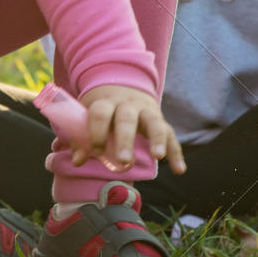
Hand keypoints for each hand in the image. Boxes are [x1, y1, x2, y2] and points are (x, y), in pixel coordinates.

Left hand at [72, 84, 186, 173]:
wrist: (123, 86)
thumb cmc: (102, 110)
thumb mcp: (88, 118)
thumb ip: (81, 139)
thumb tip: (78, 161)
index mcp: (106, 102)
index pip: (100, 113)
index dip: (97, 132)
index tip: (96, 151)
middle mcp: (127, 104)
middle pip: (127, 119)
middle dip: (125, 139)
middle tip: (124, 161)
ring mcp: (146, 111)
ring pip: (154, 122)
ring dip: (157, 139)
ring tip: (157, 157)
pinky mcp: (160, 120)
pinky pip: (170, 135)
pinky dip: (176, 153)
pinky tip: (179, 170)